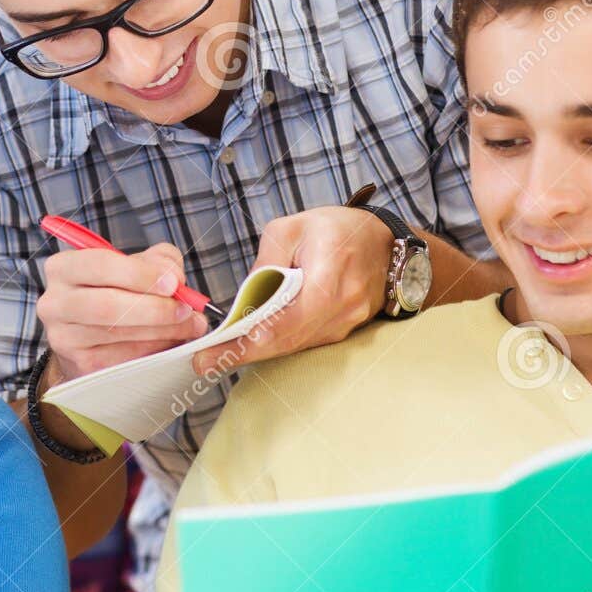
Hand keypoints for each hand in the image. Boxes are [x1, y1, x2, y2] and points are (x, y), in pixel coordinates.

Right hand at [39, 242, 207, 380]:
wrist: (90, 334)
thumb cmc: (115, 290)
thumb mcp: (135, 265)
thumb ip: (159, 262)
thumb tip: (174, 278)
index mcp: (63, 268)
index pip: (100, 264)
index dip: (140, 274)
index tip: (173, 283)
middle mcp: (55, 303)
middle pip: (107, 305)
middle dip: (154, 308)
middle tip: (186, 309)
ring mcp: (63, 337)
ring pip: (118, 334)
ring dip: (162, 331)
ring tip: (189, 325)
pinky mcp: (80, 364)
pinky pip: (123, 357)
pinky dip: (154, 348)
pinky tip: (170, 340)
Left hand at [193, 206, 392, 377]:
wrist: (385, 244)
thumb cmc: (336, 229)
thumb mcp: (292, 228)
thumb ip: (266, 261)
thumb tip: (246, 297)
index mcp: (329, 270)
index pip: (290, 315)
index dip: (254, 337)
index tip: (220, 350)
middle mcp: (343, 303)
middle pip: (290, 338)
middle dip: (244, 353)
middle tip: (205, 363)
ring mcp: (348, 321)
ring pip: (297, 345)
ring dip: (258, 353)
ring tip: (219, 358)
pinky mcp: (346, 330)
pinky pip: (307, 342)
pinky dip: (279, 346)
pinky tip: (252, 347)